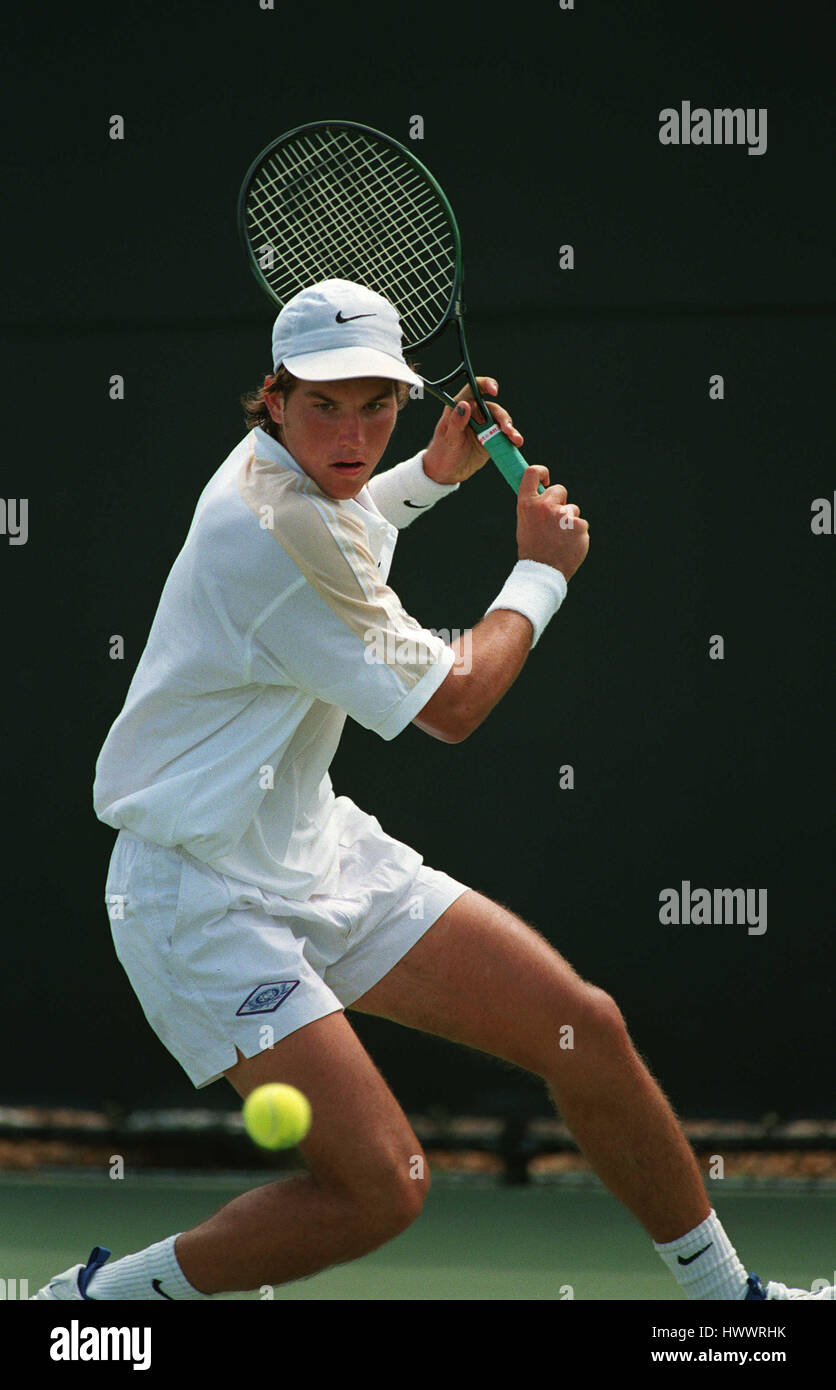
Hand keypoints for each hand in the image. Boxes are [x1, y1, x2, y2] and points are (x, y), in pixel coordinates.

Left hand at [421, 377, 522, 485]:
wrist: (447, 474)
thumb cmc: (442, 453)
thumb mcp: (448, 439)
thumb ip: (456, 422)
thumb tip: (464, 405)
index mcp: (460, 408)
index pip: (474, 388)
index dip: (486, 384)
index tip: (494, 390)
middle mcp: (474, 414)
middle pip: (493, 408)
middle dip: (503, 417)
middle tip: (507, 429)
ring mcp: (484, 427)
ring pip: (502, 422)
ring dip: (510, 429)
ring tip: (516, 440)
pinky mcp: (491, 440)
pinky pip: (504, 436)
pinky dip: (512, 438)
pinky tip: (516, 442)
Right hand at [516, 465, 588, 581]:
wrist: (543, 572)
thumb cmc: (533, 548)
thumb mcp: (525, 523)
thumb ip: (535, 507)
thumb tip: (542, 491)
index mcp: (527, 504)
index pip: (532, 473)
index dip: (541, 472)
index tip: (546, 480)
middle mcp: (545, 506)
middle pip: (559, 490)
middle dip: (560, 502)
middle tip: (554, 522)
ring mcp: (563, 515)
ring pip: (572, 509)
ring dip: (569, 520)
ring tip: (559, 538)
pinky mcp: (579, 525)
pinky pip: (581, 523)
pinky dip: (577, 533)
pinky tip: (568, 544)